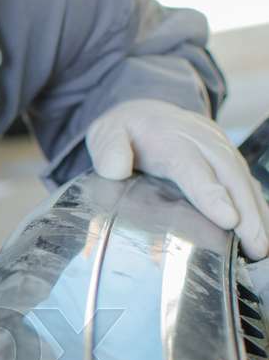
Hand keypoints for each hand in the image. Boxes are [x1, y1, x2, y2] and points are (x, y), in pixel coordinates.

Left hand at [87, 99, 268, 259]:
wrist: (145, 113)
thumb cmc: (125, 132)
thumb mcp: (107, 133)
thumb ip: (108, 148)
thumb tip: (115, 169)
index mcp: (171, 138)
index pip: (193, 167)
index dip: (211, 194)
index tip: (228, 219)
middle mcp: (202, 141)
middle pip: (229, 176)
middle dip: (247, 212)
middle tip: (256, 245)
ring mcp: (219, 149)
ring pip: (243, 180)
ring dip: (257, 213)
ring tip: (262, 247)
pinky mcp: (228, 159)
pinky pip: (246, 183)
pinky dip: (257, 207)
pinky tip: (263, 232)